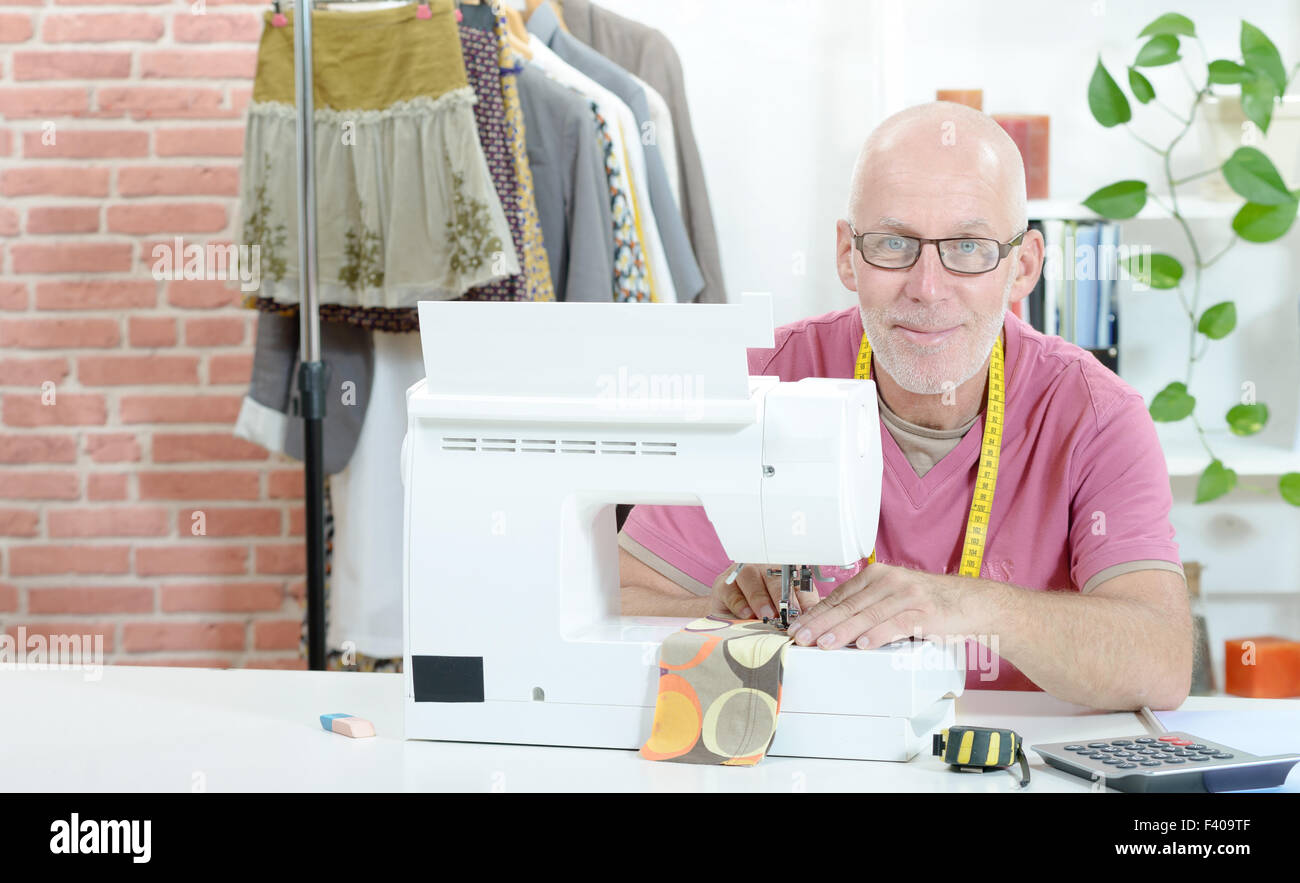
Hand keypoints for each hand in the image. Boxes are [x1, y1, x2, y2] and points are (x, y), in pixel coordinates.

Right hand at [710, 563, 820, 621]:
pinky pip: (732, 592)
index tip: (808, 614)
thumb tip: (812, 620)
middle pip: (776, 578)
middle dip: (782, 597)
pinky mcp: (724, 585)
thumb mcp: (784, 610)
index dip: (804, 598)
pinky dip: (740, 604)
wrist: (729, 614)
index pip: (798, 582)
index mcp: (785, 573)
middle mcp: (764, 568)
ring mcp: (742, 575)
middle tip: (787, 615)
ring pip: (752, 580)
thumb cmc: (762, 610)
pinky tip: (746, 614)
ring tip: (767, 615)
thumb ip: (799, 611)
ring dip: (761, 599)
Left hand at [789, 562, 978, 648]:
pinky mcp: (923, 612)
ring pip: (867, 615)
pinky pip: (895, 624)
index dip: (816, 613)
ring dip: (842, 631)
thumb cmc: (927, 602)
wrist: (969, 602)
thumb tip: (831, 625)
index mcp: (876, 576)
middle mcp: (889, 581)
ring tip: (824, 644)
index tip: (798, 627)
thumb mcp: (892, 597)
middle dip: (821, 623)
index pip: (839, 596)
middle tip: (801, 638)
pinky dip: (877, 635)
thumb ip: (866, 607)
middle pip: (848, 605)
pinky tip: (862, 644)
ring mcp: (906, 595)